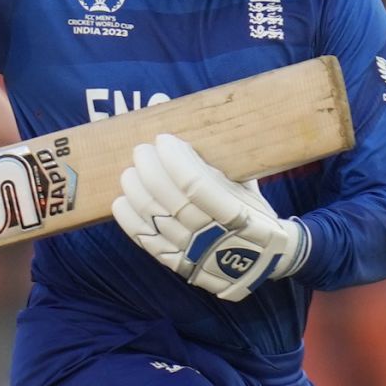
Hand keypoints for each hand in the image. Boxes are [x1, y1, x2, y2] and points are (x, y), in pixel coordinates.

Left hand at [113, 132, 308, 302]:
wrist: (264, 260)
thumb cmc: (253, 213)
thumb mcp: (247, 185)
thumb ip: (218, 160)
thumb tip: (185, 122)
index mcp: (236, 213)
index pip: (195, 184)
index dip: (174, 160)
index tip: (164, 140)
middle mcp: (211, 235)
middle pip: (169, 199)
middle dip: (150, 169)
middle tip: (142, 151)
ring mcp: (192, 251)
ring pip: (154, 218)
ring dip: (136, 191)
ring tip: (130, 171)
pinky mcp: (177, 263)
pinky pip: (146, 241)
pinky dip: (129, 221)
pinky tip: (121, 201)